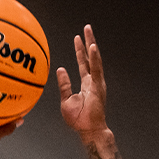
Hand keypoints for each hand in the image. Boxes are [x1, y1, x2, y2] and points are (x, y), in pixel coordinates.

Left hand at [57, 25, 108, 142]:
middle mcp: (93, 80)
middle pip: (90, 57)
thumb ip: (64, 84)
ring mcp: (97, 82)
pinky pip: (96, 69)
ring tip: (88, 31)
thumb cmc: (78, 120)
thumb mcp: (66, 99)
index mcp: (86, 83)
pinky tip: (92, 47)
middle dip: (88, 42)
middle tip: (86, 28)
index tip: (77, 38)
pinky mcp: (98, 87)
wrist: (88, 130)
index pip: (83, 63)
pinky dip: (94, 58)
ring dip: (91, 44)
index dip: (80, 51)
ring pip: (94, 59)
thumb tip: (60, 69)